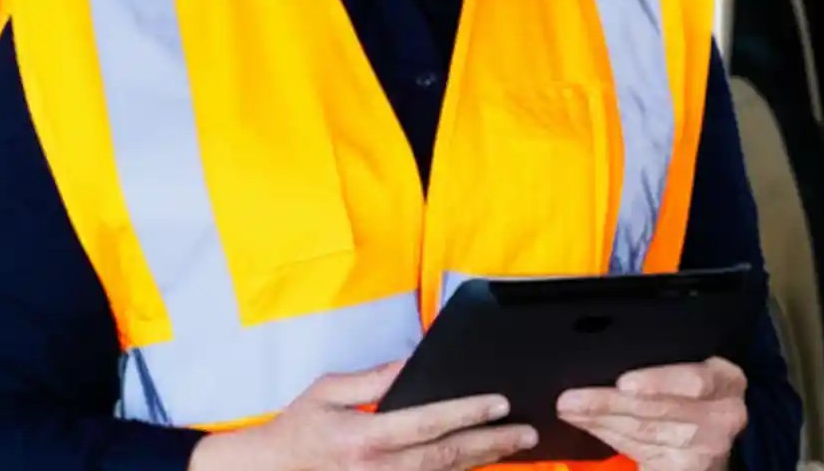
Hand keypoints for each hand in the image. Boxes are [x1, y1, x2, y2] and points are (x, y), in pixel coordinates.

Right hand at [190, 361, 538, 470]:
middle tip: (526, 432)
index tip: (499, 402)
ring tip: (515, 446)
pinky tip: (478, 465)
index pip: (428, 423)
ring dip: (481, 462)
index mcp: (365, 438)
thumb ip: (373, 381)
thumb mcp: (328, 392)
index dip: (466, 413)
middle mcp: (380, 469)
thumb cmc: (296, 430)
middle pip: (447, 457)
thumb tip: (411, 364)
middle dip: (491, 443)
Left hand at [557, 357, 747, 470]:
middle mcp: (724, 415)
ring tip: (570, 409)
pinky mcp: (689, 469)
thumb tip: (598, 356)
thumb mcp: (686, 371)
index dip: (658, 382)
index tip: (624, 384)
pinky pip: (640, 452)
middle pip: (658, 409)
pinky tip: (587, 425)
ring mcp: (708, 447)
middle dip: (607, 403)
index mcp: (726, 379)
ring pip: (643, 432)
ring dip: (599, 420)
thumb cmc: (689, 392)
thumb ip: (656, 363)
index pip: (696, 379)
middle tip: (570, 399)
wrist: (710, 435)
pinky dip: (608, 436)